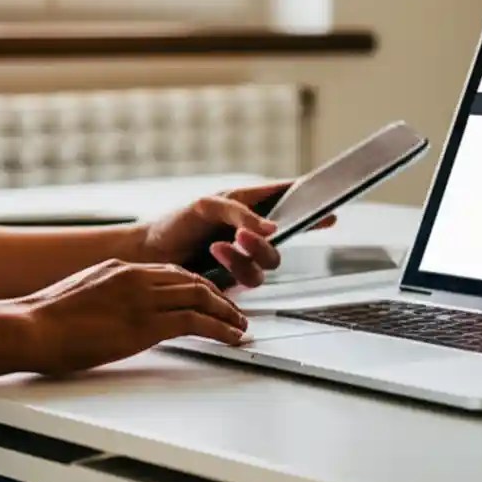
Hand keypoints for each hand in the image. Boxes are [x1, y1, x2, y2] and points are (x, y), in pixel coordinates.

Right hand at [13, 259, 248, 375]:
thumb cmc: (43, 319)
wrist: (29, 326)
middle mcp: (136, 276)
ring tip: (240, 325)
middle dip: (219, 296)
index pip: (171, 271)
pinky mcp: (145, 324)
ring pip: (201, 297)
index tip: (210, 296)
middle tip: (234, 311)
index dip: (197, 284)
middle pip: (193, 280)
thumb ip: (104, 297)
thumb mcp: (79, 295)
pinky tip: (231, 337)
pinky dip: (220, 328)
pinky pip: (195, 322)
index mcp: (120, 268)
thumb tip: (113, 312)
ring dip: (226, 312)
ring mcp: (142, 298)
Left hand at [140, 182, 334, 287]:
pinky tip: (215, 254)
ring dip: (250, 254)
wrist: (150, 253)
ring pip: (270, 264)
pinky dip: (235, 266)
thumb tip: (272, 228)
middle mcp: (252, 232)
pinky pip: (251, 279)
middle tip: (246, 235)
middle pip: (284, 240)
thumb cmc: (177, 221)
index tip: (331, 207)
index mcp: (250, 205)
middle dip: (268, 238)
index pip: (288, 201)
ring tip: (224, 244)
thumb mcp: (208, 205)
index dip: (312, 203)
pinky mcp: (234, 280)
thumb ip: (240, 213)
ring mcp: (245, 257)